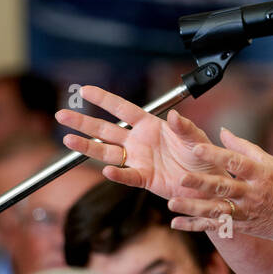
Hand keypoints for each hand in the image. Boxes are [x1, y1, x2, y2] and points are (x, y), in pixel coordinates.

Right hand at [55, 85, 222, 199]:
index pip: (122, 109)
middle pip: (106, 129)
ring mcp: (140, 160)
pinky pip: (127, 176)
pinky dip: (118, 175)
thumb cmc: (204, 157)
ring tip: (68, 139)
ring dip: (88, 147)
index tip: (84, 90)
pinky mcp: (145, 179)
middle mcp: (140, 141)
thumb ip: (184, 128)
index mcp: (151, 125)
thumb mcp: (196, 139)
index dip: (104, 99)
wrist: (211, 183)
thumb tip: (173, 116)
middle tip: (61, 114)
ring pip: (107, 152)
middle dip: (83, 122)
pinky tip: (106, 171)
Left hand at [165, 127, 272, 245]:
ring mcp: (246, 213)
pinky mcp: (241, 226)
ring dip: (193, 208)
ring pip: (216, 210)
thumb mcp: (272, 163)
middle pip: (224, 188)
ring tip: (172, 203)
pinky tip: (176, 223)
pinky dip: (196, 226)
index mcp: (261, 174)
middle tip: (180, 178)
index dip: (216, 155)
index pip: (236, 162)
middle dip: (202, 184)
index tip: (196, 147)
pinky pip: (215, 226)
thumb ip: (244, 148)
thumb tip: (222, 131)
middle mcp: (252, 194)